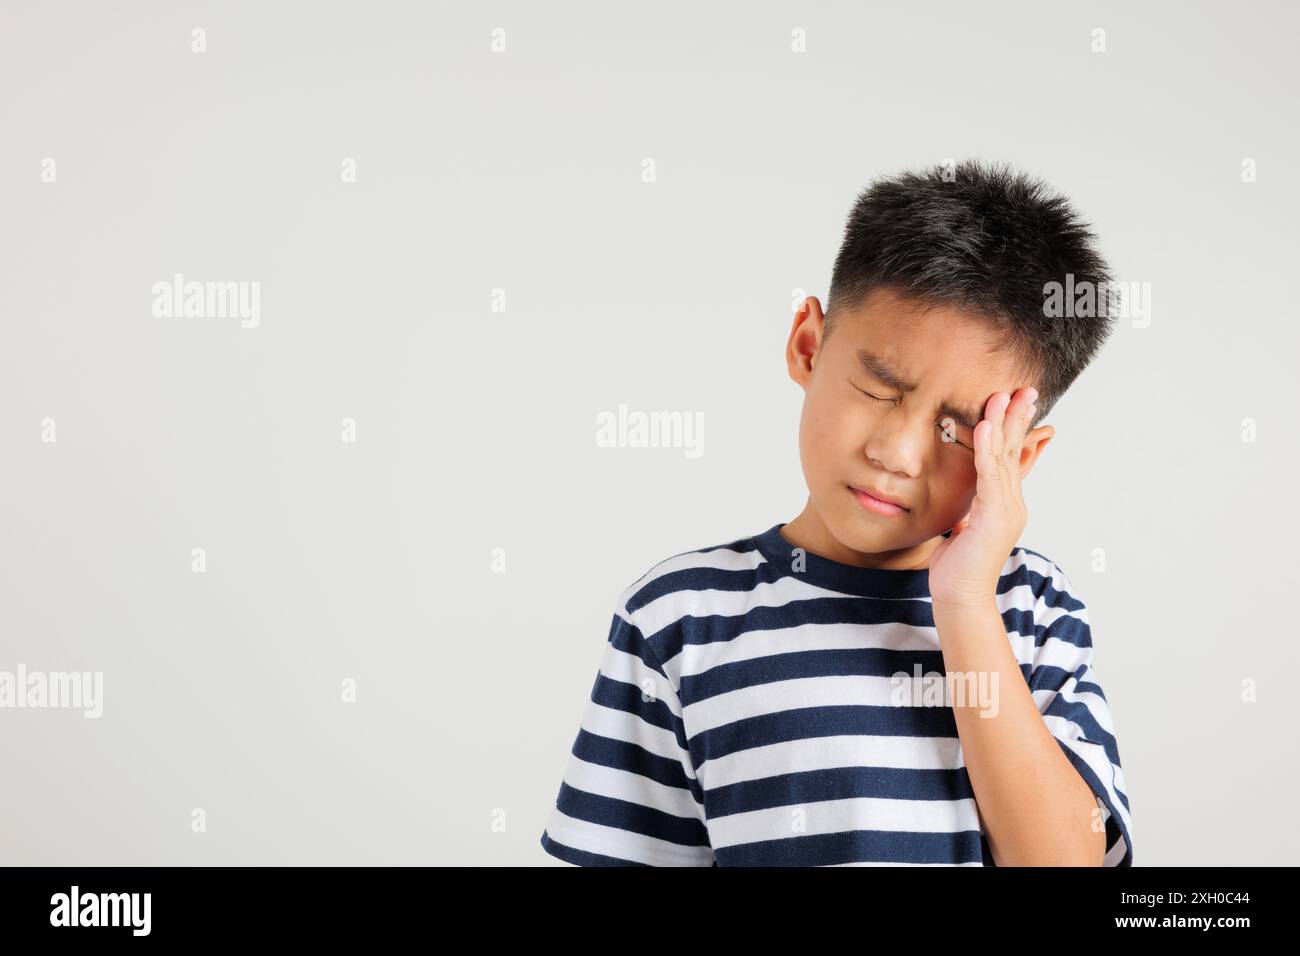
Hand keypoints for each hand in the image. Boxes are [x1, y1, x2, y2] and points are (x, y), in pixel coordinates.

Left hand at [928, 386, 1037, 604]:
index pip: (1014, 460)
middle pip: (1016, 452)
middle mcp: (1012, 504)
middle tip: (1026, 388)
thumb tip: (965, 504)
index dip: (1018, 431)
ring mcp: (1006, 510)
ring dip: (1002, 423)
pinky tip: (984, 425)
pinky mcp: (994, 516)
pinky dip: (985, 447)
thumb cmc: (957, 568)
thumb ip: (969, 512)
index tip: (1023, 404)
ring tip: (1003, 395)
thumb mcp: (963, 530)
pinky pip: (989, 474)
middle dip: (1019, 418)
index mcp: (1005, 504)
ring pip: (1004, 458)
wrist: (960, 598)